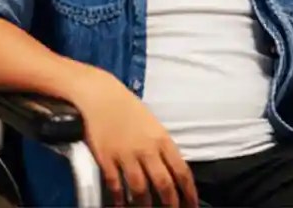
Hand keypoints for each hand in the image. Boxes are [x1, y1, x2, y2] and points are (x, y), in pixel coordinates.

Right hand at [70, 71, 197, 206]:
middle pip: (164, 184)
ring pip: (140, 189)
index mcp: (162, 140)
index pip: (181, 171)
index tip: (191, 204)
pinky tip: (122, 205)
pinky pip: (116, 186)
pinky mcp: (107, 159)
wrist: (101, 96)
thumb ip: (163, 148)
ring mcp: (126, 155)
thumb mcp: (154, 125)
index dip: (189, 192)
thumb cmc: (128, 108)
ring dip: (146, 205)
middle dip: (170, 204)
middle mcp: (146, 149)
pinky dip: (120, 199)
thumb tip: (172, 172)